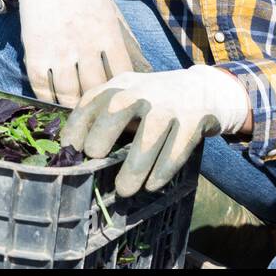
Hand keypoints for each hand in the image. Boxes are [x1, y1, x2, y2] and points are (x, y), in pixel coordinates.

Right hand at [2, 0, 131, 106]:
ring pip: (69, 95)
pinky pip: (42, 88)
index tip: (125, 105)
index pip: (121, 76)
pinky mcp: (35, 53)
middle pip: (96, 90)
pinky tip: (56, 104)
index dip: (124, 94)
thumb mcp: (112, 11)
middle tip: (103, 120)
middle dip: (101, 107)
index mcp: (107, 34)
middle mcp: (84, 45)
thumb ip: (127, 42)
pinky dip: (49, 101)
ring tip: (80, 117)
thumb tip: (144, 72)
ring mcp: (57, 50)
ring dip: (75, 109)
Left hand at [61, 66, 249, 195]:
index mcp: (123, 85)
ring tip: (123, 190)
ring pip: (149, 134)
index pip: (93, 99)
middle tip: (93, 157)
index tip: (70, 148)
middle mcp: (144, 90)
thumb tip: (78, 153)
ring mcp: (170, 105)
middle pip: (118, 107)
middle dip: (102, 133)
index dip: (78, 123)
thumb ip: (106, 116)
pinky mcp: (194, 120)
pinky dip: (162, 170)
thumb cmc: (156, 102)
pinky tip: (152, 185)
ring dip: (134, 166)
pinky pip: (176, 149)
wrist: (205, 90)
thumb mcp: (130, 98)